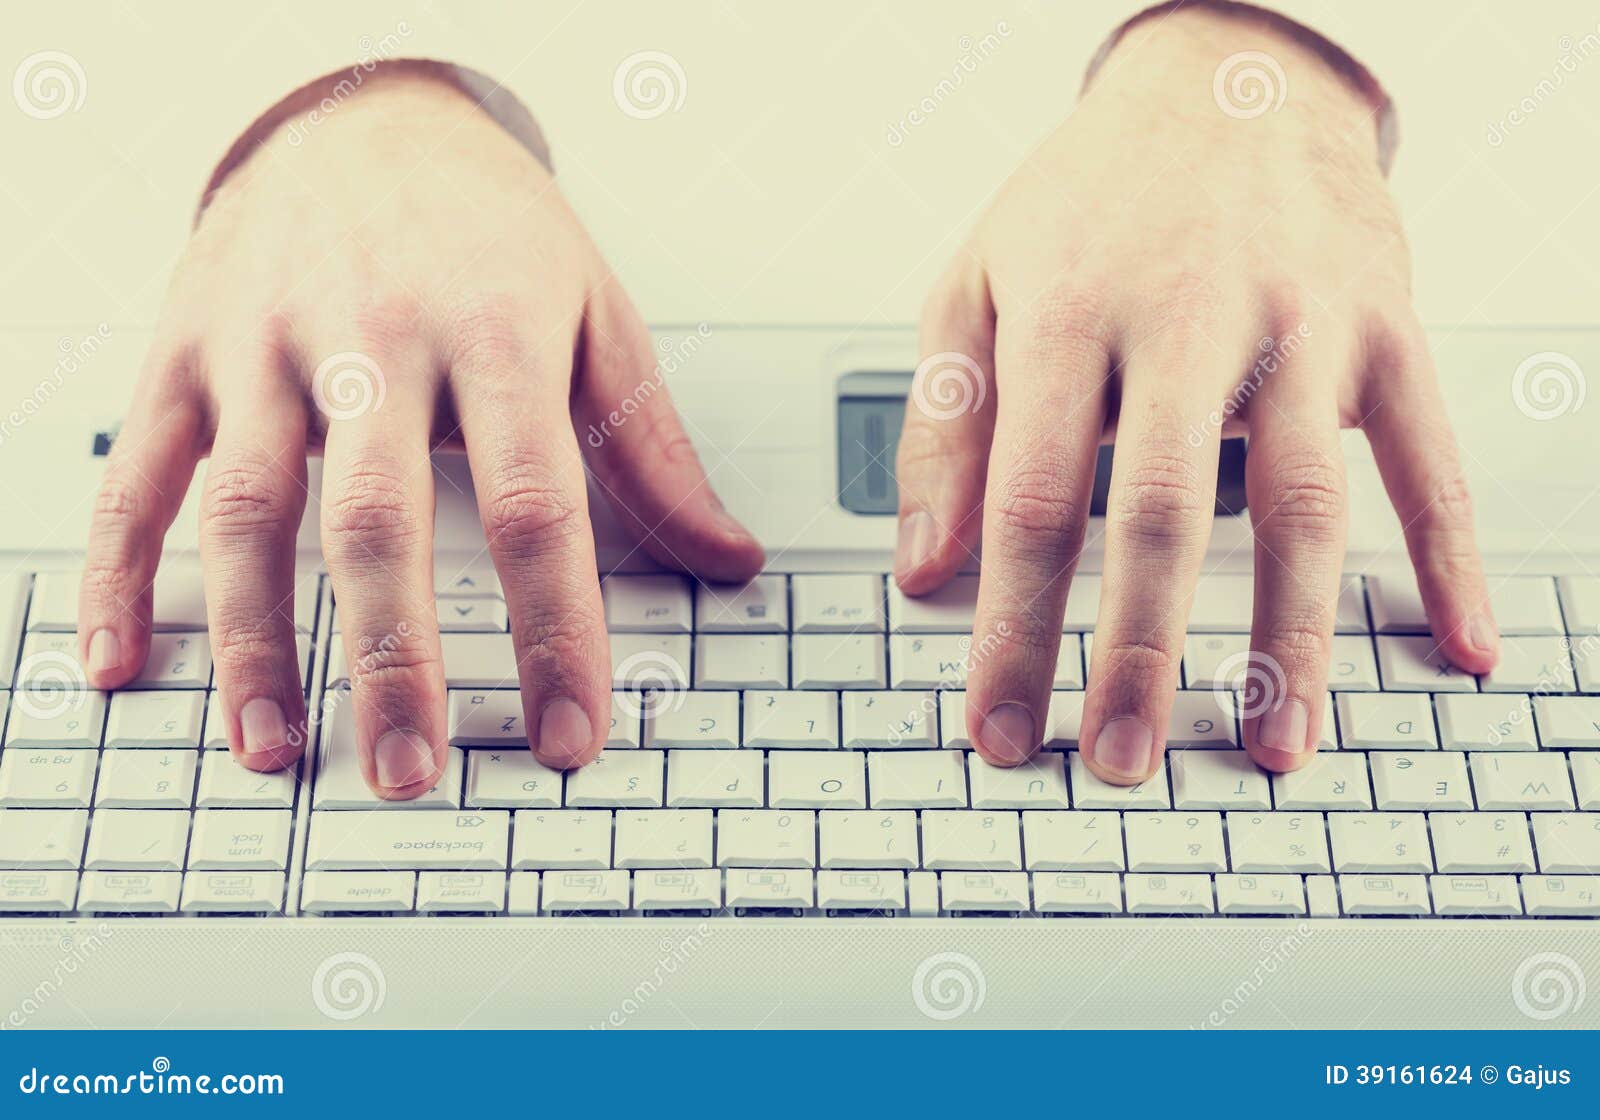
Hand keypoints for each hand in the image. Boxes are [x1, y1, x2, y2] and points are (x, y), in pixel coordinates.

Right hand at [78, 66, 761, 796]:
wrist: (364, 116)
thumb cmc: (490, 230)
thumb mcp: (596, 314)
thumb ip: (652, 449)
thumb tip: (729, 559)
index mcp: (495, 331)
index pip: (533, 504)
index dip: (554, 630)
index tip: (571, 733)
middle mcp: (373, 338)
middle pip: (378, 518)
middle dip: (393, 658)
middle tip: (410, 773)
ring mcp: (264, 343)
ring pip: (248, 507)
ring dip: (254, 640)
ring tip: (274, 749)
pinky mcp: (185, 350)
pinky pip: (140, 471)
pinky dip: (121, 571)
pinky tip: (125, 662)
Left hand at [893, 4, 1496, 781]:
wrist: (1228, 84)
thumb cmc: (1088, 199)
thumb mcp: (975, 284)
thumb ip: (943, 428)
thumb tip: (922, 568)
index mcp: (1071, 312)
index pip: (1031, 502)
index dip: (1012, 629)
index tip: (1001, 727)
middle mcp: (1192, 320)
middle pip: (1163, 517)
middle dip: (1140, 656)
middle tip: (1121, 761)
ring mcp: (1303, 325)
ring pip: (1305, 504)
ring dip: (1293, 638)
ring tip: (1271, 743)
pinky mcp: (1385, 329)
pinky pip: (1426, 456)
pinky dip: (1446, 554)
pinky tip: (1454, 641)